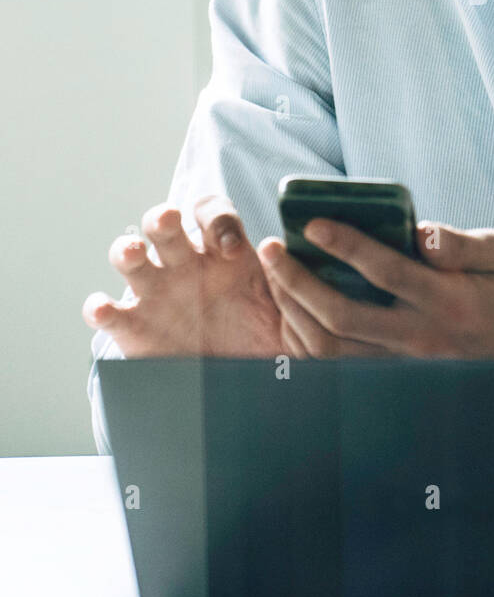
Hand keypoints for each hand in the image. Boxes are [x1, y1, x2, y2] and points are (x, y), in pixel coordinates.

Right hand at [82, 195, 284, 356]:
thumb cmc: (268, 338)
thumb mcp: (287, 308)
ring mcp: (155, 292)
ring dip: (126, 250)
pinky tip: (105, 311)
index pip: (212, 212)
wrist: (244, 384)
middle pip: (163, 223)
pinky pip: (106, 311)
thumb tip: (290, 259)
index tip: (231, 249)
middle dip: (163, 218)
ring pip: (128, 255)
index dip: (217, 220)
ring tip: (134, 254)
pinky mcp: (133, 327)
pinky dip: (99, 309)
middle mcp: (184, 264)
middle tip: (171, 222)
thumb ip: (288, 284)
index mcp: (221, 252)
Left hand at [256, 219, 493, 359]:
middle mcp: (421, 336)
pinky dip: (307, 342)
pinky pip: (339, 368)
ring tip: (275, 276)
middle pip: (342, 316)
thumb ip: (460, 243)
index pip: (385, 271)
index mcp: (448, 300)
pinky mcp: (397, 376)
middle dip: (297, 281)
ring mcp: (406, 364)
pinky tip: (291, 313)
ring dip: (294, 312)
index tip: (312, 223)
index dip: (345, 245)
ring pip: (332, 349)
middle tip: (271, 249)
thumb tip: (420, 232)